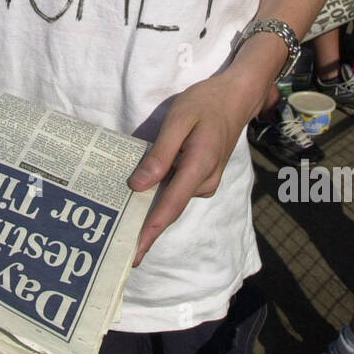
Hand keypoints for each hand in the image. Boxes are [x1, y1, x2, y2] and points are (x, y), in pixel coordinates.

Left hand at [127, 70, 256, 266]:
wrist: (237, 97)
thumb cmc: (205, 104)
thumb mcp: (178, 120)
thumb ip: (159, 154)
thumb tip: (138, 186)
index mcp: (198, 168)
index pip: (169, 208)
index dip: (149, 233)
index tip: (133, 255)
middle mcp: (205, 182)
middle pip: (168, 209)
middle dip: (143, 227)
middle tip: (116, 245)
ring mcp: (207, 182)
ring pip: (172, 199)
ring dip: (149, 209)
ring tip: (120, 219)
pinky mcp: (204, 177)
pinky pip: (177, 191)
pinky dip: (160, 194)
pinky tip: (140, 194)